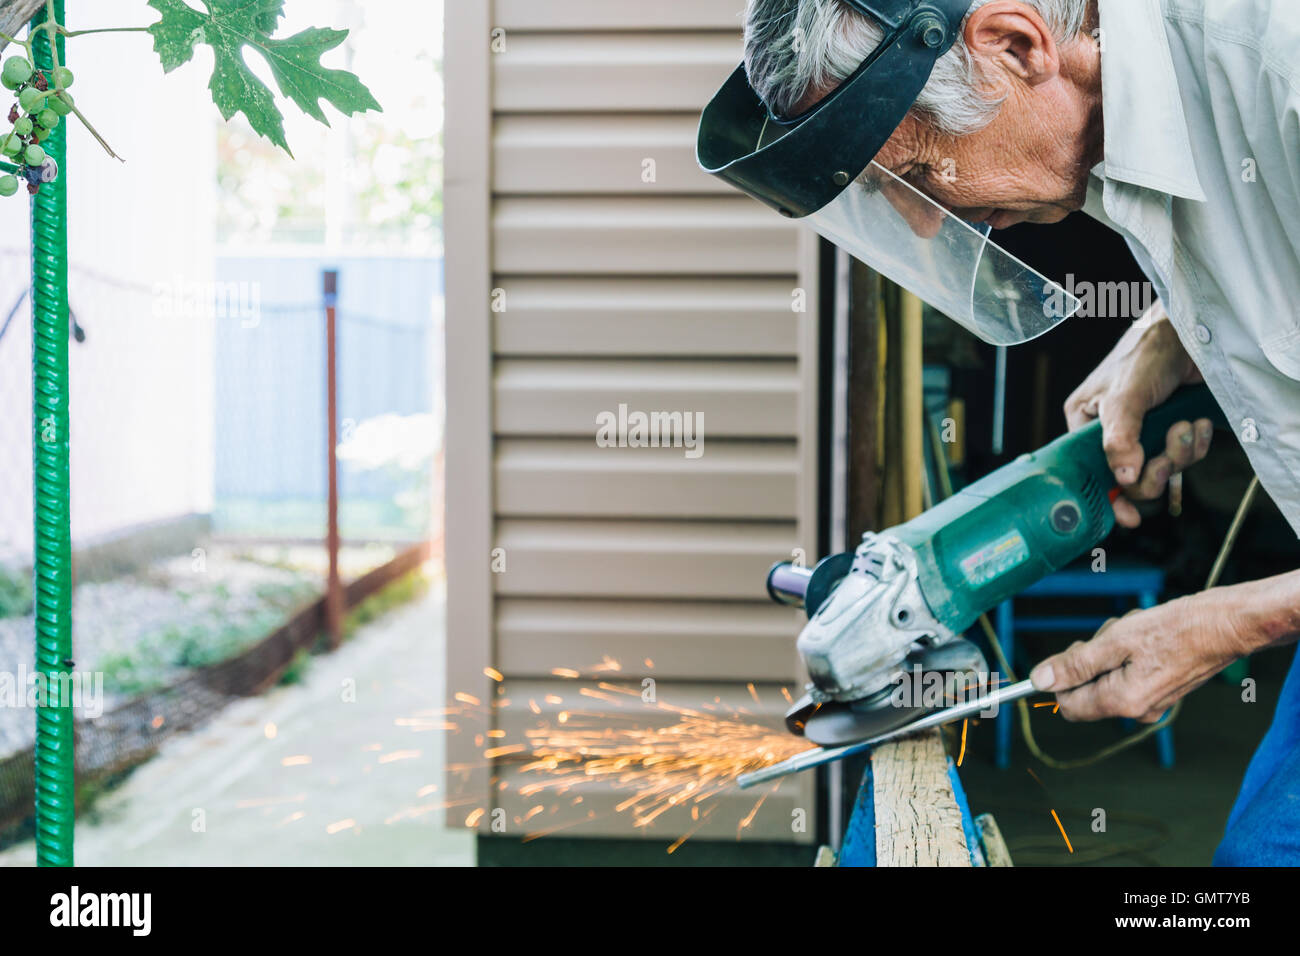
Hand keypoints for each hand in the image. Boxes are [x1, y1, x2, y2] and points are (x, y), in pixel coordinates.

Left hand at [1028, 594, 1249, 721]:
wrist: (1224, 625)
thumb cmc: (1175, 629)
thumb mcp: (1114, 641)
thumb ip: (1075, 664)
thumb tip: (1041, 680)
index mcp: (1122, 702)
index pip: (1068, 705)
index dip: (1061, 678)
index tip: (1074, 652)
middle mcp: (1136, 710)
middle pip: (1087, 688)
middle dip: (1090, 658)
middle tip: (1111, 636)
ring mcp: (1151, 702)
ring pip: (1107, 676)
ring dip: (1110, 650)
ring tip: (1135, 632)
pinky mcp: (1161, 690)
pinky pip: (1127, 672)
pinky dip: (1128, 652)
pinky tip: (1147, 636)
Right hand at [1064, 301, 1211, 527]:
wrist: (1191, 334)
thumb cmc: (1146, 354)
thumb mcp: (1124, 396)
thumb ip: (1119, 438)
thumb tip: (1123, 479)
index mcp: (1084, 425)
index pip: (1091, 473)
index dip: (1110, 497)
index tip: (1127, 516)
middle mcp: (1110, 435)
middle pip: (1129, 481)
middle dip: (1155, 471)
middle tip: (1167, 457)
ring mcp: (1143, 436)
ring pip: (1159, 472)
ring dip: (1179, 454)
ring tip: (1186, 426)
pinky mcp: (1170, 434)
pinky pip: (1183, 461)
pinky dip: (1194, 446)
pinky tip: (1198, 424)